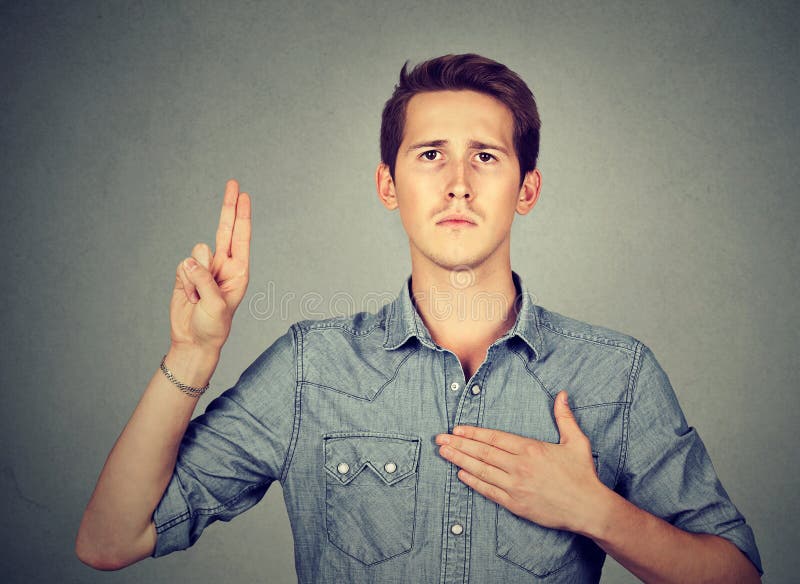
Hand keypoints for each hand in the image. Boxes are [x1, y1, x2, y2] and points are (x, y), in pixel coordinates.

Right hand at [169, 179, 250, 352]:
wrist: (193, 341)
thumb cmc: (213, 327)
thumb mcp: (216, 306)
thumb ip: (204, 281)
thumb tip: (190, 261)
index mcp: (239, 271)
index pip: (241, 237)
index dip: (241, 215)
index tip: (244, 195)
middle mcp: (223, 266)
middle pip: (225, 229)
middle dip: (228, 207)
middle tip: (233, 183)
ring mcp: (204, 269)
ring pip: (197, 252)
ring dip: (195, 276)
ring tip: (198, 297)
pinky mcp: (186, 274)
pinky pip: (182, 266)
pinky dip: (184, 283)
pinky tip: (189, 297)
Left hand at [435, 390, 606, 533]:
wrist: (589, 508)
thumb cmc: (582, 475)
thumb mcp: (576, 441)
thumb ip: (564, 417)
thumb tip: (561, 394)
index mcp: (531, 449)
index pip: (495, 438)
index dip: (474, 433)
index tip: (457, 429)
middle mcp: (520, 467)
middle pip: (483, 453)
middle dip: (459, 444)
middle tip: (440, 439)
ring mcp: (516, 486)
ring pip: (481, 471)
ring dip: (460, 460)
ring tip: (444, 453)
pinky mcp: (516, 504)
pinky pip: (489, 491)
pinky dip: (473, 482)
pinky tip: (461, 473)